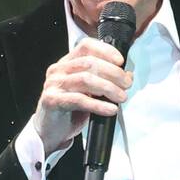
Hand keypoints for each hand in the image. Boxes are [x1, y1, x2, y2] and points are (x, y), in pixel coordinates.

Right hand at [32, 37, 131, 153]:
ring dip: (109, 88)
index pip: (86, 47)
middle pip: (89, 63)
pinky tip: (111, 109)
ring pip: (86, 79)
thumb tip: (127, 75)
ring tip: (122, 97)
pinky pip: (79, 100)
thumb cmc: (71, 111)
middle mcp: (58, 70)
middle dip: (113, 73)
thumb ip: (105, 81)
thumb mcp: (90, 92)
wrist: (51, 132)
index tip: (121, 61)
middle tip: (127, 84)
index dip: (106, 51)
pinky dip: (98, 105)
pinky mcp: (52, 100)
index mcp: (67, 63)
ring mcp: (53, 84)